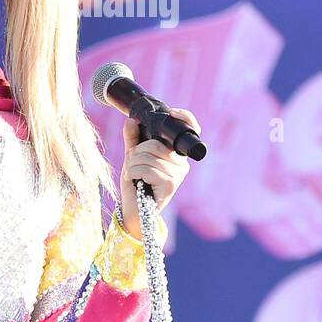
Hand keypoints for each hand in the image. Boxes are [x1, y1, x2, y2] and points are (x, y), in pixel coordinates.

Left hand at [118, 108, 200, 239]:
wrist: (134, 210)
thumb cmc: (136, 183)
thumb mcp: (133, 158)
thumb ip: (133, 138)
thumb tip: (131, 120)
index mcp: (176, 156)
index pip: (190, 132)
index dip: (185, 118)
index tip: (173, 111)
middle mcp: (181, 164)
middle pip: (154, 144)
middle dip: (136, 154)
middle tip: (135, 167)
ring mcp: (177, 174)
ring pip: (145, 156)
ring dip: (132, 166)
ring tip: (135, 176)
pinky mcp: (169, 184)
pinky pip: (144, 169)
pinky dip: (132, 174)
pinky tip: (135, 182)